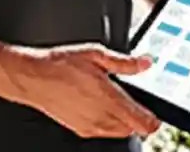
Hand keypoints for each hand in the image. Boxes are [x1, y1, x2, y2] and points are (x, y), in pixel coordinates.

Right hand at [0, 42, 161, 139]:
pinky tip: (100, 109)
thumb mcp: (96, 54)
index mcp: (109, 98)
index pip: (142, 122)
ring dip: (123, 124)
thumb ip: (124, 63)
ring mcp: (90, 126)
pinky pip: (103, 134)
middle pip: (132, 130)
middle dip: (138, 120)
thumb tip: (145, 63)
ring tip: (116, 105)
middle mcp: (101, 116)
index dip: (153, 121)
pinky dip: (108, 125)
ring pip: (119, 134)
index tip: (155, 116)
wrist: (33, 78)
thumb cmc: (60, 64)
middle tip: (135, 106)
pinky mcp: (80, 130)